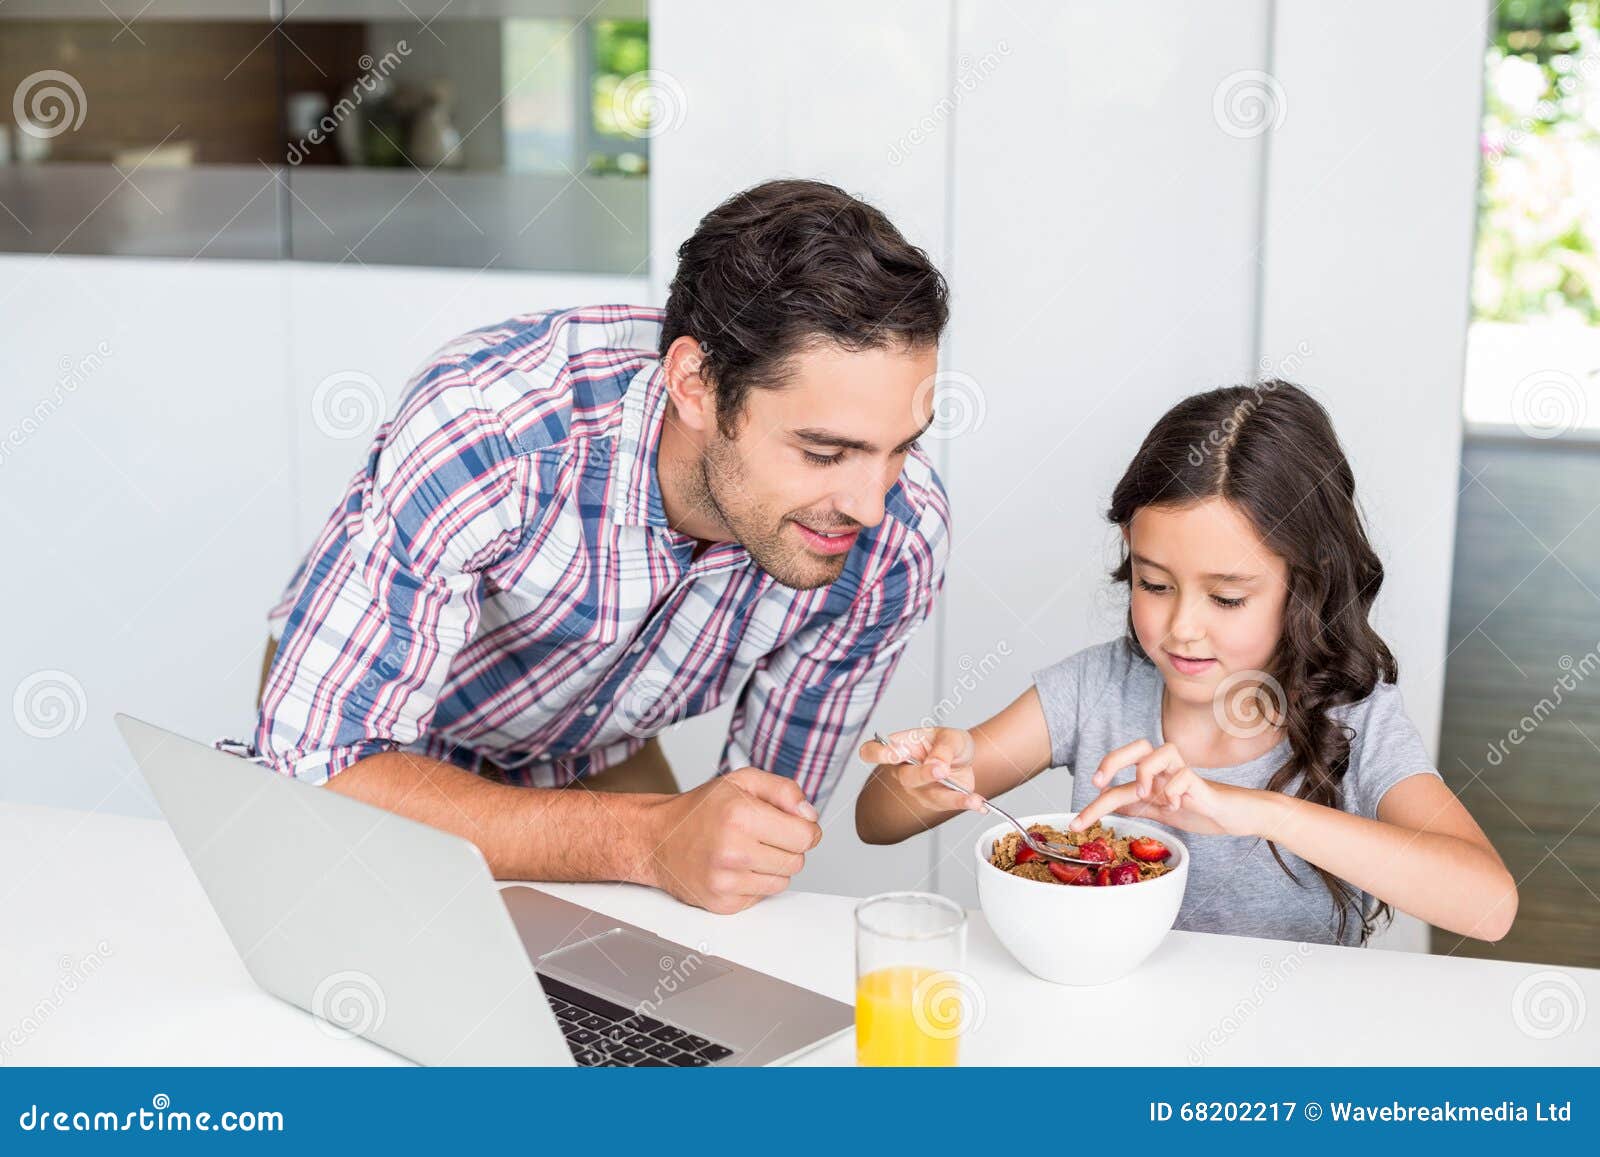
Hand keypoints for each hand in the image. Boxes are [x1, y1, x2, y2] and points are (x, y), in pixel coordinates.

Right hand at [640, 767, 821, 914]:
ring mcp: (726, 881)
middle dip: (787, 848)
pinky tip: (736, 868)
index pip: (805, 836)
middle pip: (797, 861)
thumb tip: (810, 816)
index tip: (792, 825)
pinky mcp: (722, 903)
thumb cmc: (701, 810)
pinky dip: (755, 883)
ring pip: (782, 882)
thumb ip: (784, 790)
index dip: (805, 829)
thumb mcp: (742, 781)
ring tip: (748, 851)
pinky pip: (762, 897)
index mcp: (741, 815)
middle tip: (763, 836)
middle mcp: (733, 850)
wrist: (658, 840)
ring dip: (773, 867)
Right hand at [858, 727, 985, 813]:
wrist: (966, 757)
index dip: (878, 754)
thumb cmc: (948, 743)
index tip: (896, 753)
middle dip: (923, 774)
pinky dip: (966, 804)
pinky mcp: (937, 801)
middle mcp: (904, 771)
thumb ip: (943, 749)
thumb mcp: (950, 737)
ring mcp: (919, 789)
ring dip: (952, 797)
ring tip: (972, 798)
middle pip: (906, 777)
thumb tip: (937, 765)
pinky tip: (979, 804)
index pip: (872, 751)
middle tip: (939, 769)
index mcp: (900, 747)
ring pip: (930, 795)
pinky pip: (949, 804)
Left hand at [1069, 739, 1266, 837]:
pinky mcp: (1200, 783)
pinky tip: (1176, 805)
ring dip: (1146, 771)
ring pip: (1160, 751)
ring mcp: (1182, 774)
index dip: (1094, 805)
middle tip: (1099, 782)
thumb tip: (1108, 806)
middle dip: (1113, 761)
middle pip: (1136, 746)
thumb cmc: (1197, 808)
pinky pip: (1184, 776)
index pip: (1116, 786)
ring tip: (1146, 794)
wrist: (1233, 815)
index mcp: (1151, 778)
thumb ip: (1136, 806)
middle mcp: (1164, 771)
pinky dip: (1175, 789)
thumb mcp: (1159, 811)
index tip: (1076, 824)